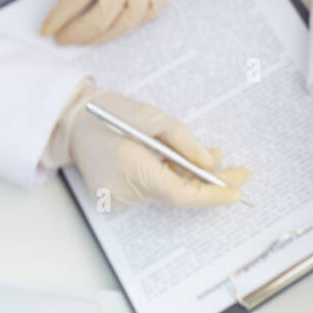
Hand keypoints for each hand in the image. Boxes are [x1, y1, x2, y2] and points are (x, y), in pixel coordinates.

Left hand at [40, 0, 204, 44]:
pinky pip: (142, 20)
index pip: (72, 4)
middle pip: (95, 23)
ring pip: (120, 28)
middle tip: (64, 39)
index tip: (47, 30)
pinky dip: (126, 27)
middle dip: (75, 35)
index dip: (56, 21)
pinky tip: (115, 26)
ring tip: (86, 39)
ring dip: (99, 38)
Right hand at [45, 82, 249, 208]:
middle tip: (240, 174)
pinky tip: (190, 166)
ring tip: (218, 162)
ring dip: (194, 180)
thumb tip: (211, 165)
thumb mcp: (154, 117)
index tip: (236, 191)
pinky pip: (155, 191)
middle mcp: (123, 191)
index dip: (211, 195)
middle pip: (177, 196)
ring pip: (168, 194)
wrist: (72, 122)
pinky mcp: (118, 198)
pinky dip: (175, 179)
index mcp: (130, 168)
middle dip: (210, 185)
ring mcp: (119, 199)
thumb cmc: (111, 113)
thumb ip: (184, 142)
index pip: (179, 194)